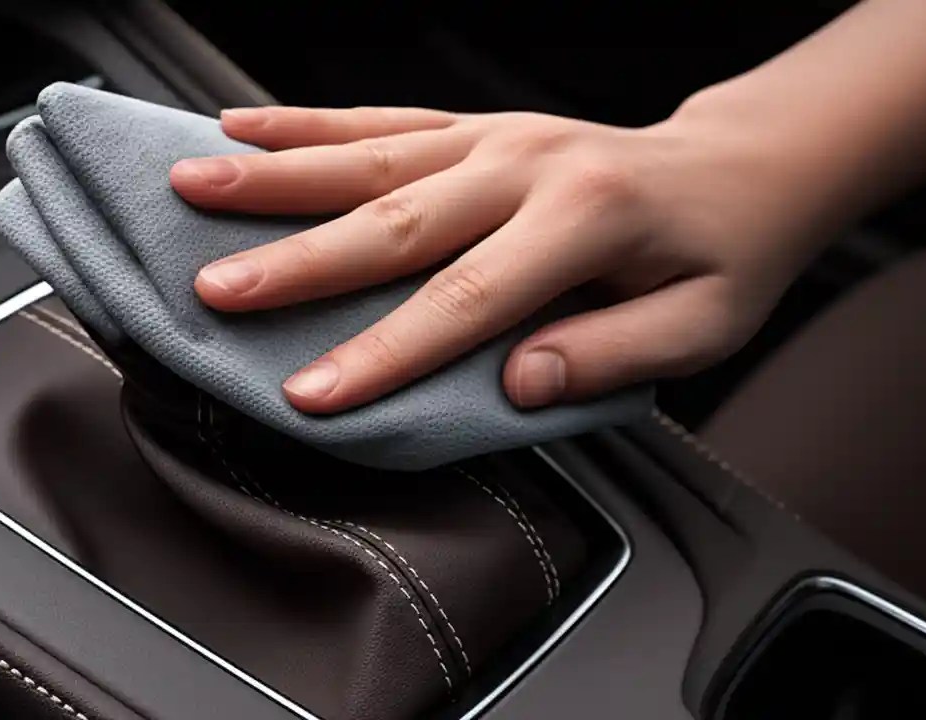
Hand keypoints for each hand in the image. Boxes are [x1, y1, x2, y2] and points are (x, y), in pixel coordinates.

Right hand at [170, 103, 835, 413]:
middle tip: (214, 289)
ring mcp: (492, 136)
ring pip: (368, 156)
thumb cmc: (720, 254)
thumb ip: (611, 353)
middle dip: (297, 260)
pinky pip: (378, 120)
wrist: (734, 168)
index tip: (309, 392)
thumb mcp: (701, 324)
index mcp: (585, 218)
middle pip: (395, 219)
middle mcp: (525, 164)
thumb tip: (519, 380)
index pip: (467, 299)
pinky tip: (239, 125)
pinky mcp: (472, 126)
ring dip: (275, 174)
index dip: (384, 350)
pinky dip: (305, 124)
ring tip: (191, 185)